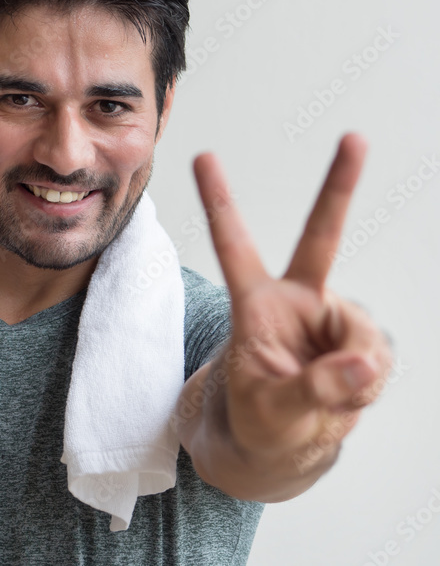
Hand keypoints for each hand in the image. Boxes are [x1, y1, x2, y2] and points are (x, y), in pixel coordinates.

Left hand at [192, 132, 392, 469]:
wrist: (285, 442)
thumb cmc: (261, 419)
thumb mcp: (272, 411)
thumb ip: (314, 388)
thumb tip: (363, 362)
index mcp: (255, 304)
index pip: (233, 246)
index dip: (218, 202)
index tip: (202, 156)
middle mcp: (296, 299)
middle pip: (320, 236)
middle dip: (340, 187)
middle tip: (354, 138)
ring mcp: (331, 316)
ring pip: (362, 335)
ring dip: (352, 376)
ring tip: (323, 397)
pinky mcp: (361, 339)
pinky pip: (378, 360)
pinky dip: (365, 385)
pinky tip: (345, 394)